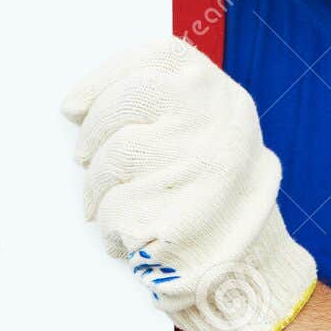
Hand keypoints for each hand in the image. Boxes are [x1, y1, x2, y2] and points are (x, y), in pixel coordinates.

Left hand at [60, 35, 316, 330]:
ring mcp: (194, 167)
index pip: (152, 58)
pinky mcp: (171, 215)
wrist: (255, 272)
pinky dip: (111, 226)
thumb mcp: (215, 130)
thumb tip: (82, 105)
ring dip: (98, 188)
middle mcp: (213, 123)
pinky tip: (131, 235)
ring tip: (115, 206)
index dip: (104, 77)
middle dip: (93, 132)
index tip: (75, 105)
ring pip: (111, 158)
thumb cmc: (220, 198)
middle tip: (84, 157)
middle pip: (123, 101)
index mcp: (220, 97)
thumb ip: (167, 105)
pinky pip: (114, 209)